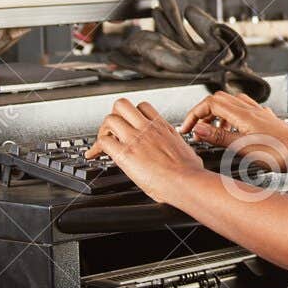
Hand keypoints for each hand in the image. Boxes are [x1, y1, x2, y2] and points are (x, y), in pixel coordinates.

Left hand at [85, 99, 202, 201]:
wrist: (187, 182)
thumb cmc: (190, 172)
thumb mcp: (186, 150)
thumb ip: (176, 147)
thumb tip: (180, 154)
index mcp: (162, 127)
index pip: (142, 107)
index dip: (132, 115)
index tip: (130, 126)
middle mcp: (147, 129)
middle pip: (122, 105)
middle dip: (115, 116)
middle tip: (113, 131)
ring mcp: (135, 139)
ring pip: (109, 119)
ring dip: (104, 130)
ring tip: (104, 143)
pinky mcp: (125, 154)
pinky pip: (103, 141)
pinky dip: (97, 148)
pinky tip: (97, 156)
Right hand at [179, 91, 287, 173]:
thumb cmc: (282, 154)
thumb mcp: (244, 149)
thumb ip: (220, 137)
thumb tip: (198, 128)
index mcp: (243, 114)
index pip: (210, 103)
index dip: (194, 114)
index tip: (187, 128)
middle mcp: (251, 110)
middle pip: (219, 99)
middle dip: (203, 112)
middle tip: (196, 129)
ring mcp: (260, 113)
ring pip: (232, 104)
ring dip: (217, 115)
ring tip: (213, 132)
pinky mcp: (266, 120)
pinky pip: (244, 110)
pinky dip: (232, 117)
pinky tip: (234, 131)